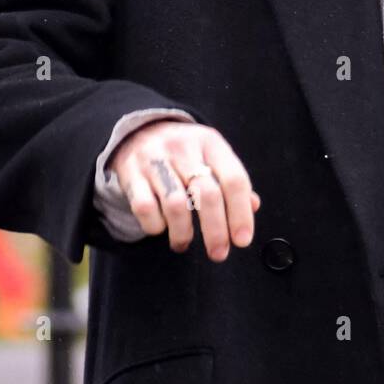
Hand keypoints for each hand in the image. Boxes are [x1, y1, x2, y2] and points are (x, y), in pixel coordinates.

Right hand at [107, 120, 260, 258]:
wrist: (140, 130)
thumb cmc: (185, 151)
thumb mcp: (212, 155)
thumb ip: (231, 181)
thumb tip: (253, 206)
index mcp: (210, 142)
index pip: (234, 179)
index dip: (241, 213)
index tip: (242, 240)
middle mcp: (183, 148)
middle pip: (207, 194)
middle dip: (215, 231)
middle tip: (219, 253)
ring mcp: (155, 159)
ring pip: (175, 205)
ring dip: (183, 233)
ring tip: (184, 243)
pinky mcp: (131, 173)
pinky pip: (144, 208)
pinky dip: (156, 226)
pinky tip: (161, 228)